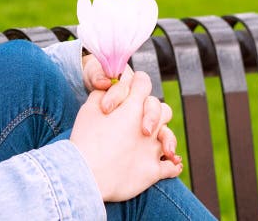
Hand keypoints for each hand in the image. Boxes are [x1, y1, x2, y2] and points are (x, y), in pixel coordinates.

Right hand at [69, 71, 183, 201]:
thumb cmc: (85, 139)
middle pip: (163, 109)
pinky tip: (170, 163)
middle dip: (152, 111)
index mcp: (132, 106)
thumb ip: (102, 93)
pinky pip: (172, 167)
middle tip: (138, 120)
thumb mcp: (88, 109)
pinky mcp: (154, 171)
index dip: (137, 83)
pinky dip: (172, 164)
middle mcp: (149, 125)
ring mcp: (153, 149)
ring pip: (169, 137)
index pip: (143, 82)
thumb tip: (109, 88)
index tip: (131, 89)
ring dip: (163, 137)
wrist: (87, 174)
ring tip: (155, 141)